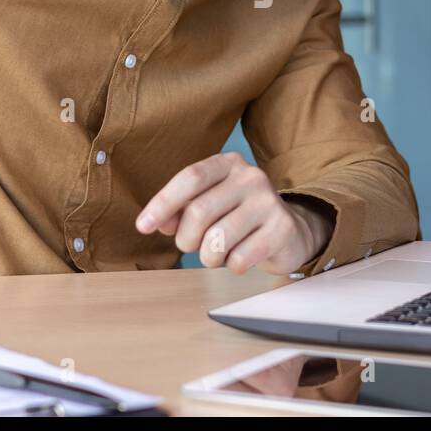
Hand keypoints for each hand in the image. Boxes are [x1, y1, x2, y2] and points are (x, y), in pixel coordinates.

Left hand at [136, 152, 333, 274]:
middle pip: (199, 211)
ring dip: (208, 257)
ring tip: (216, 254)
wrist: (288, 232)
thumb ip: (179, 210)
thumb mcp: (207, 205)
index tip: (143, 226)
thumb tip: (156, 222)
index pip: (190, 178)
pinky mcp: (282, 229)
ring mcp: (269, 202)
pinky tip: (240, 257)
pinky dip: (231, 266)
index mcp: (228, 164)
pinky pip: (239, 258)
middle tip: (192, 246)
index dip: (163, 203)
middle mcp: (251, 177)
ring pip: (217, 239)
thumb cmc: (237, 217)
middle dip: (186, 239)